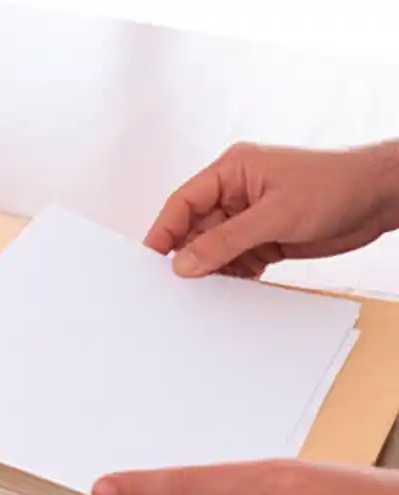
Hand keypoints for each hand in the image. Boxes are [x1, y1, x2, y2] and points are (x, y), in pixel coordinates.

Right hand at [145, 141, 398, 277]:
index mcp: (231, 171)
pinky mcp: (265, 238)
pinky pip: (236, 260)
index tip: (150, 260)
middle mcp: (236, 193)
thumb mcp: (275, 215)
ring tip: (209, 291)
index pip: (183, 203)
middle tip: (178, 286)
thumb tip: (184, 262)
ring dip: (212, 269)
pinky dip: (233, 275)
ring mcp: (250, 217)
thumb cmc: (336, 185)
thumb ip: (226, 241)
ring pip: (214, 248)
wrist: (381, 197)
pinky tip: (235, 288)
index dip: (163, 231)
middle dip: (189, 256)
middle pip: (195, 229)